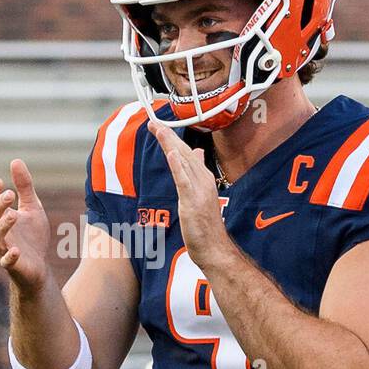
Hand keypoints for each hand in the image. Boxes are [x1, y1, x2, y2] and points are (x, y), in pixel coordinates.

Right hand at [0, 159, 51, 294]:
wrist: (38, 266)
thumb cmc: (32, 236)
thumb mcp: (31, 207)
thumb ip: (24, 187)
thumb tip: (15, 161)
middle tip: (9, 193)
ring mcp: (3, 249)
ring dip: (2, 226)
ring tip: (13, 214)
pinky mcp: (13, 265)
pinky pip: (6, 262)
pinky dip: (9, 256)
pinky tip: (16, 250)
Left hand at [149, 120, 232, 271]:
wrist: (215, 248)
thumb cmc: (206, 225)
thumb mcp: (202, 194)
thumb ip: (198, 173)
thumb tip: (198, 152)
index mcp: (203, 178)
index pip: (186, 153)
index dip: (172, 138)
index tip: (159, 126)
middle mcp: (203, 180)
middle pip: (183, 153)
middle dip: (168, 136)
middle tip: (153, 121)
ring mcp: (199, 190)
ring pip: (183, 162)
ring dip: (171, 144)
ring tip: (159, 129)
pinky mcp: (192, 202)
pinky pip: (184, 181)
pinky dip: (178, 166)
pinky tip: (171, 154)